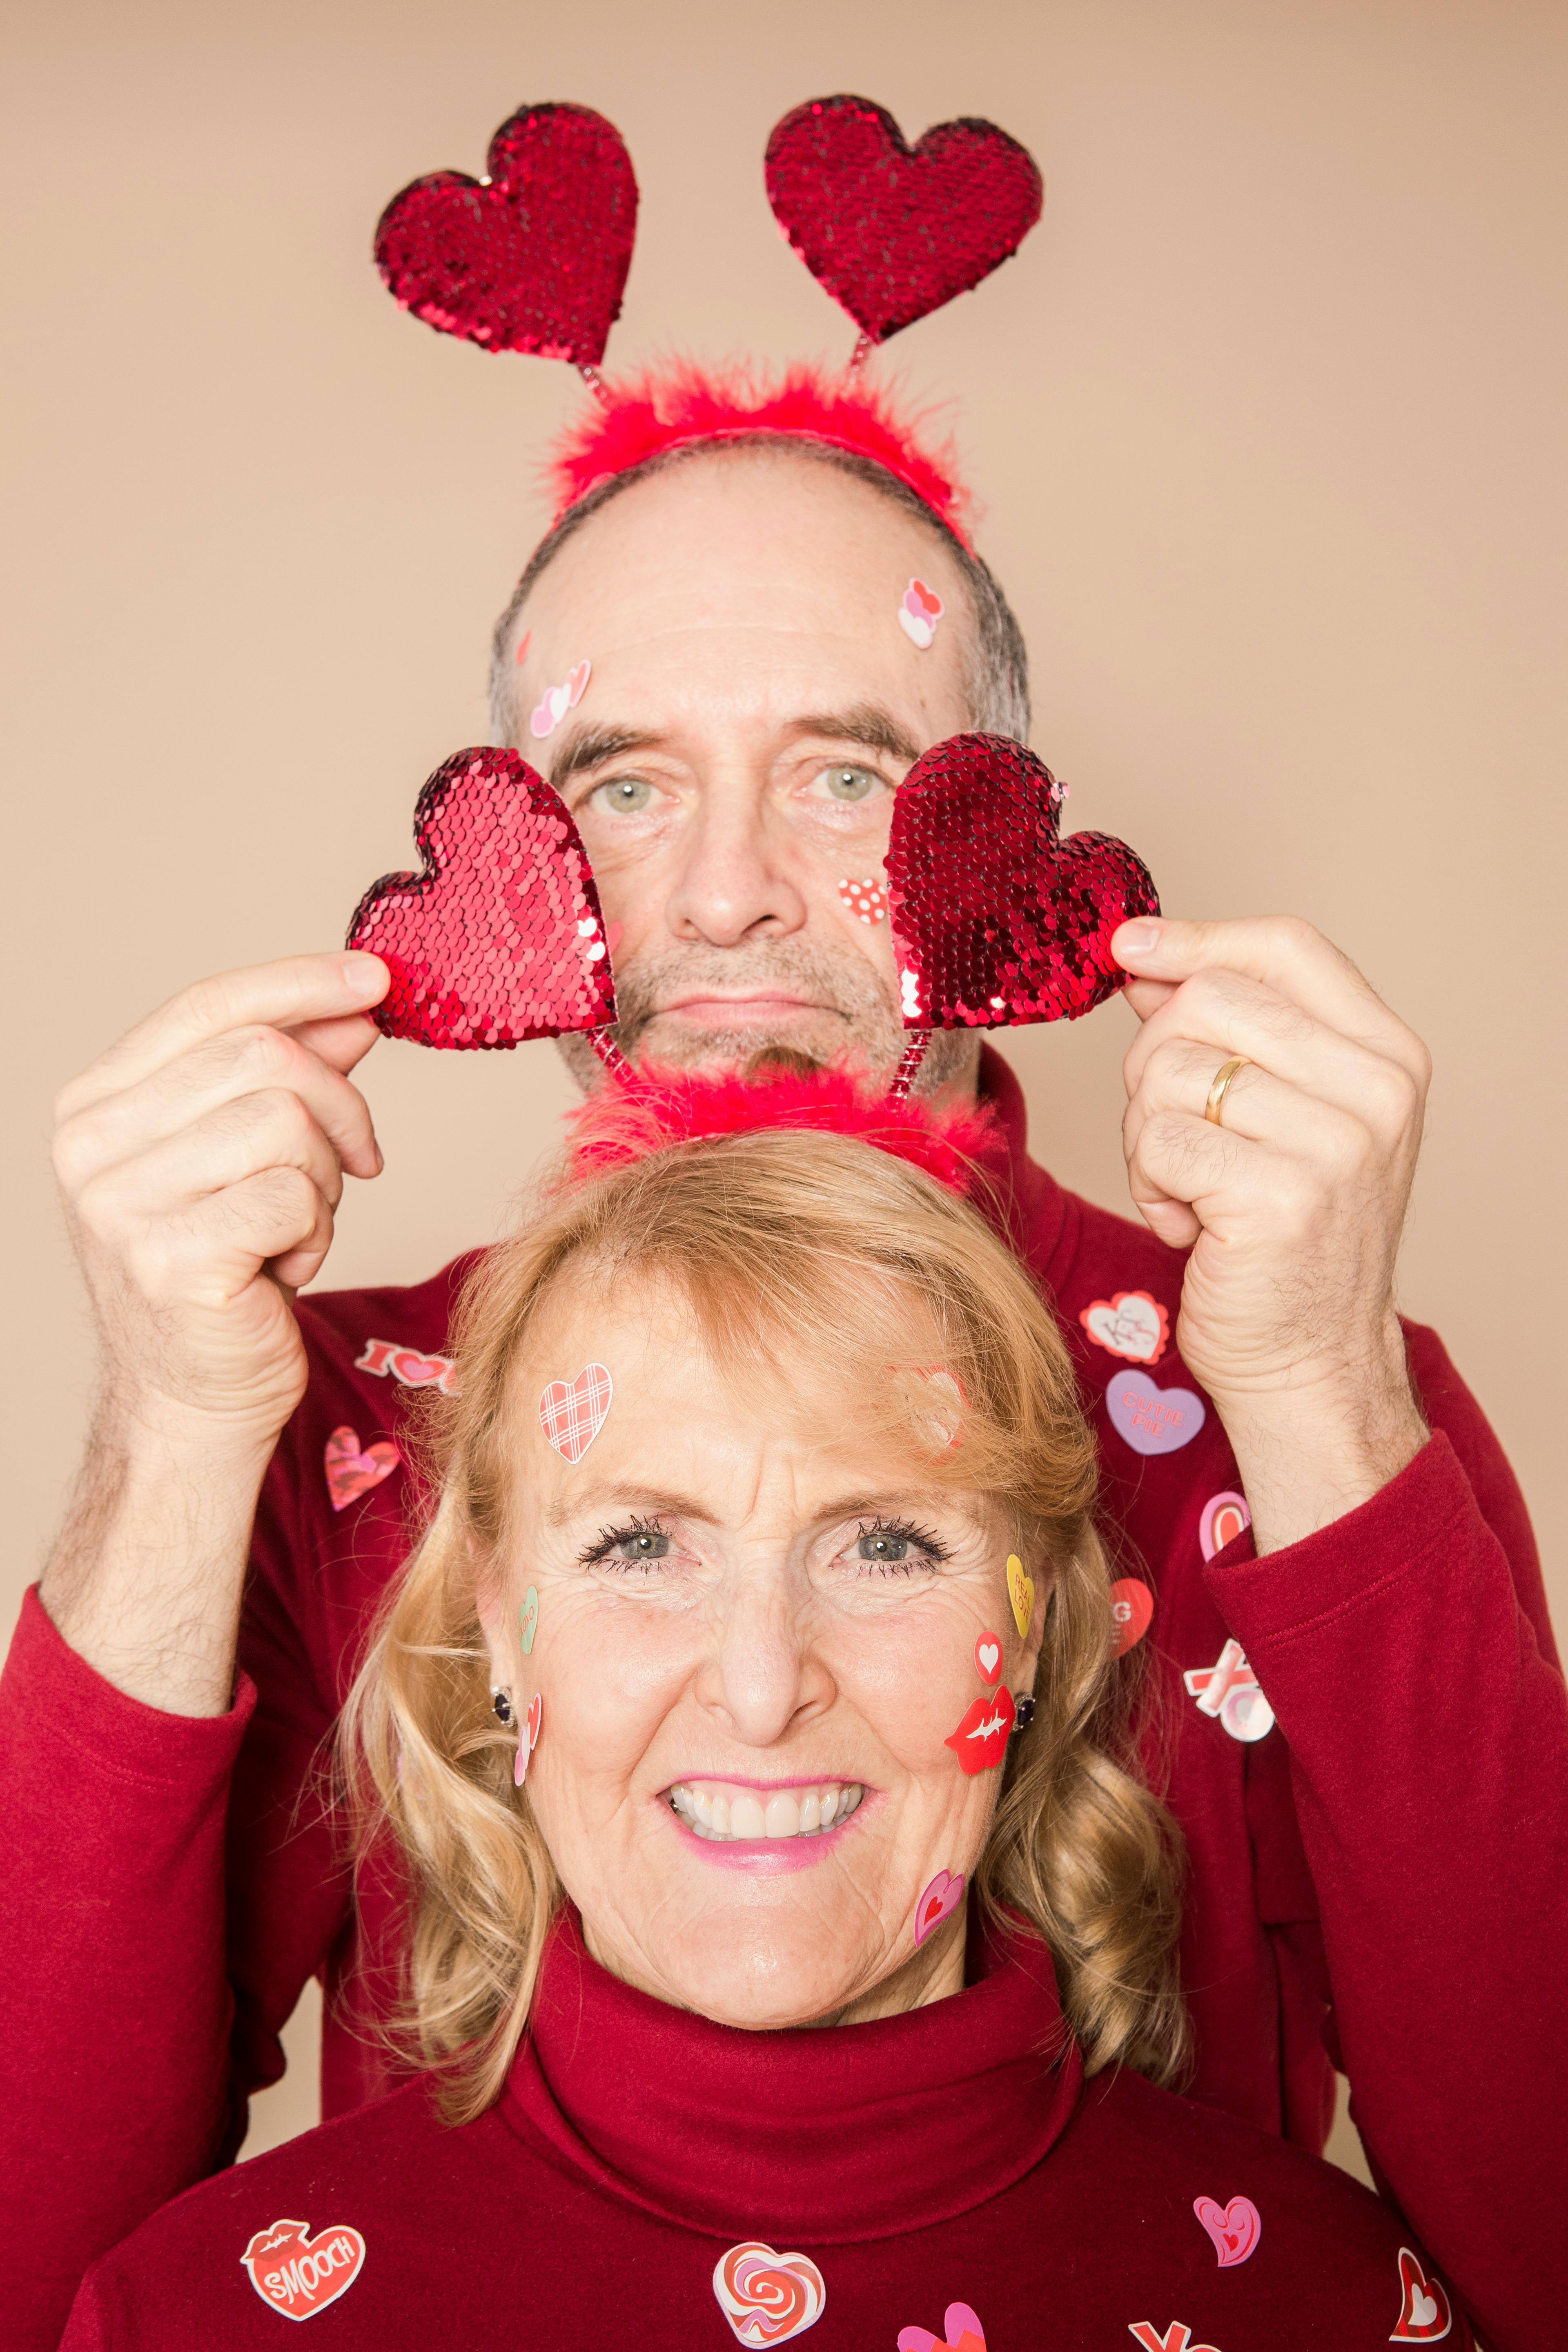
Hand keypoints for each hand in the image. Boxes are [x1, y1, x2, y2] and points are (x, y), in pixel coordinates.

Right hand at [41, 952, 388, 1708]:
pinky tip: (283, 1269)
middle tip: (353, 1162)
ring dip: (321, 1179)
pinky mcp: (172, 1262)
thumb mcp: (251, 1152)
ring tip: (294, 1229)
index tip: (377, 982)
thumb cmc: (230, 1272)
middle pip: (261, 1058)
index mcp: (96, 1103)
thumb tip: (356, 1001)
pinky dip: (314, 1233)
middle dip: (336, 1106)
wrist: (195, 1400)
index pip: (206, 1005)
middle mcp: (91, 1147)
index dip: (300, 983)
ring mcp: (122, 1207)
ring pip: (284, 1123)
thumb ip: (288, 1071)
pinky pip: (291, 1197)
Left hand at [1112, 915, 1430, 1548]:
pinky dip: (1150, 1184)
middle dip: (1156, 1061)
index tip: (1130, 948)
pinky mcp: (1279, 1197)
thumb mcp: (1283, 1114)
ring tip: (1191, 1187)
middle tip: (1177, 1131)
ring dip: (1149, 1135)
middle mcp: (1375, 1091)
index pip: (1285, 949)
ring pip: (1169, 1072)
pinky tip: (1188, 1224)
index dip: (1196, 938)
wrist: (1312, 1361)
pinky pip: (1159, 1141)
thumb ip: (1230, 1032)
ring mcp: (1335, 1144)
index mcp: (1388, 1056)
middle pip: (1208, 1001)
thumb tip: (1147, 960)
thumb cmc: (1285, 1239)